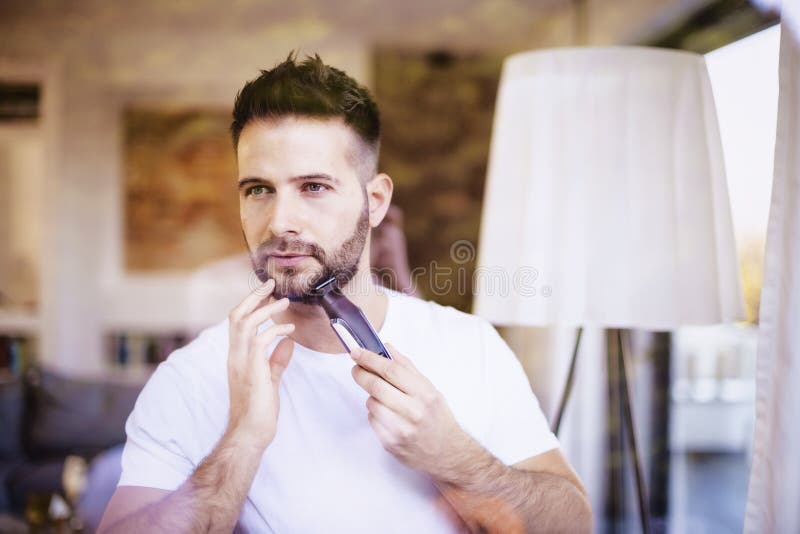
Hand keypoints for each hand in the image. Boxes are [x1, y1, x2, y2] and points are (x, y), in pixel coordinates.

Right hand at [226, 278, 294, 449]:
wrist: (251, 433)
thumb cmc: (259, 410)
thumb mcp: (270, 378)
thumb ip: (277, 359)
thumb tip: (289, 342)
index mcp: (237, 356)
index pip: (237, 322)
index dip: (250, 304)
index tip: (267, 292)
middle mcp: (235, 356)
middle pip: (236, 315)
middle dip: (253, 297)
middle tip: (270, 283)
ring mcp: (241, 362)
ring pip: (245, 323)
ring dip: (266, 309)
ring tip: (284, 301)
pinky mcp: (252, 370)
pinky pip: (261, 341)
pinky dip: (276, 331)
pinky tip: (290, 330)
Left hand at [350, 344, 472, 480]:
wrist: (447, 452)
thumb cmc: (437, 417)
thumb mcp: (429, 388)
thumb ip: (406, 367)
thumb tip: (386, 347)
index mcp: (424, 394)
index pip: (391, 370)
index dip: (370, 359)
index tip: (357, 352)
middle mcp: (414, 411)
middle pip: (376, 386)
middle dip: (361, 373)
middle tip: (356, 369)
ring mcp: (401, 429)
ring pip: (371, 403)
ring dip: (371, 396)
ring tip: (382, 398)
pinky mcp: (390, 444)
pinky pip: (371, 420)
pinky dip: (374, 413)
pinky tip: (386, 415)